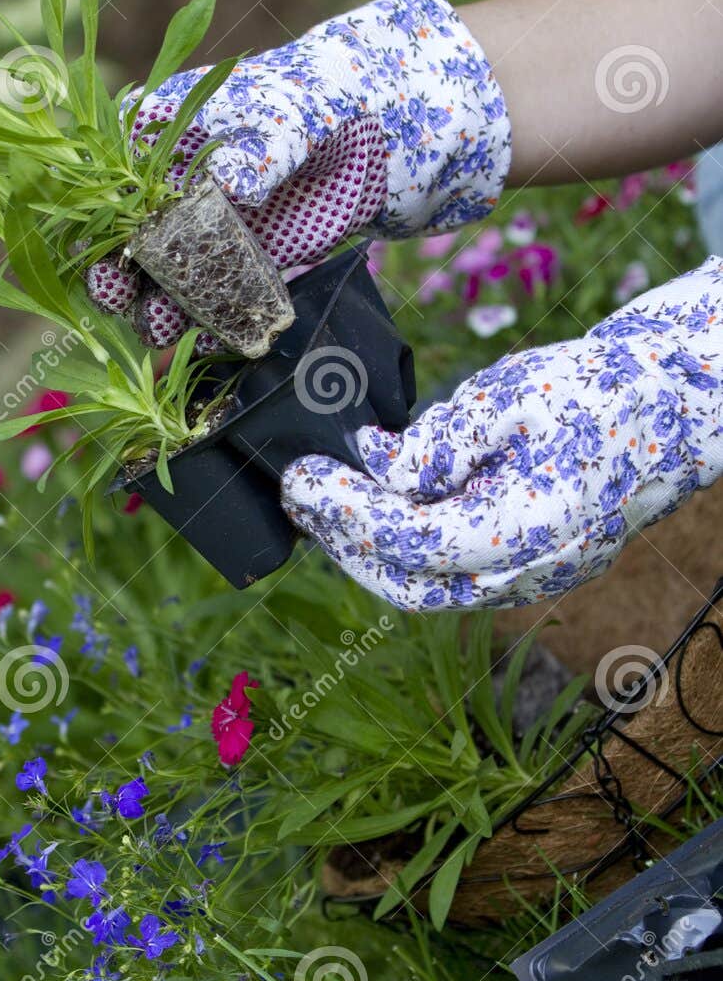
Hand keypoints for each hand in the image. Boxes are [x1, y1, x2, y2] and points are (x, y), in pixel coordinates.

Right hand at [86, 0, 510, 347]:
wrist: (417, 125)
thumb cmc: (351, 91)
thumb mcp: (308, 103)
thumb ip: (269, 139)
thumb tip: (234, 180)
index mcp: (185, 119)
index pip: (121, 160)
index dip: (100, 202)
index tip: (96, 238)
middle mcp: (193, 175)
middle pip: (137, 226)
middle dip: (121, 265)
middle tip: (116, 296)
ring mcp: (224, 220)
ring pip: (174, 268)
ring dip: (158, 302)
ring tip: (155, 331)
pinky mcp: (260, 256)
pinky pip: (224, 293)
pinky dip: (209, 319)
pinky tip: (194, 344)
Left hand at [281, 261, 722, 610]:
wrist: (677, 410)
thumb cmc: (603, 389)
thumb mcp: (518, 390)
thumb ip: (444, 436)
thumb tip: (381, 463)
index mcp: (532, 527)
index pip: (412, 543)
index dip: (346, 514)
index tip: (302, 476)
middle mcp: (532, 572)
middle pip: (408, 587)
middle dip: (344, 543)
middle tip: (302, 492)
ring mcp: (534, 582)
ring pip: (426, 591)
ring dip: (367, 550)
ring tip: (327, 498)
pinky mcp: (530, 573)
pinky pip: (450, 577)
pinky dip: (404, 547)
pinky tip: (379, 501)